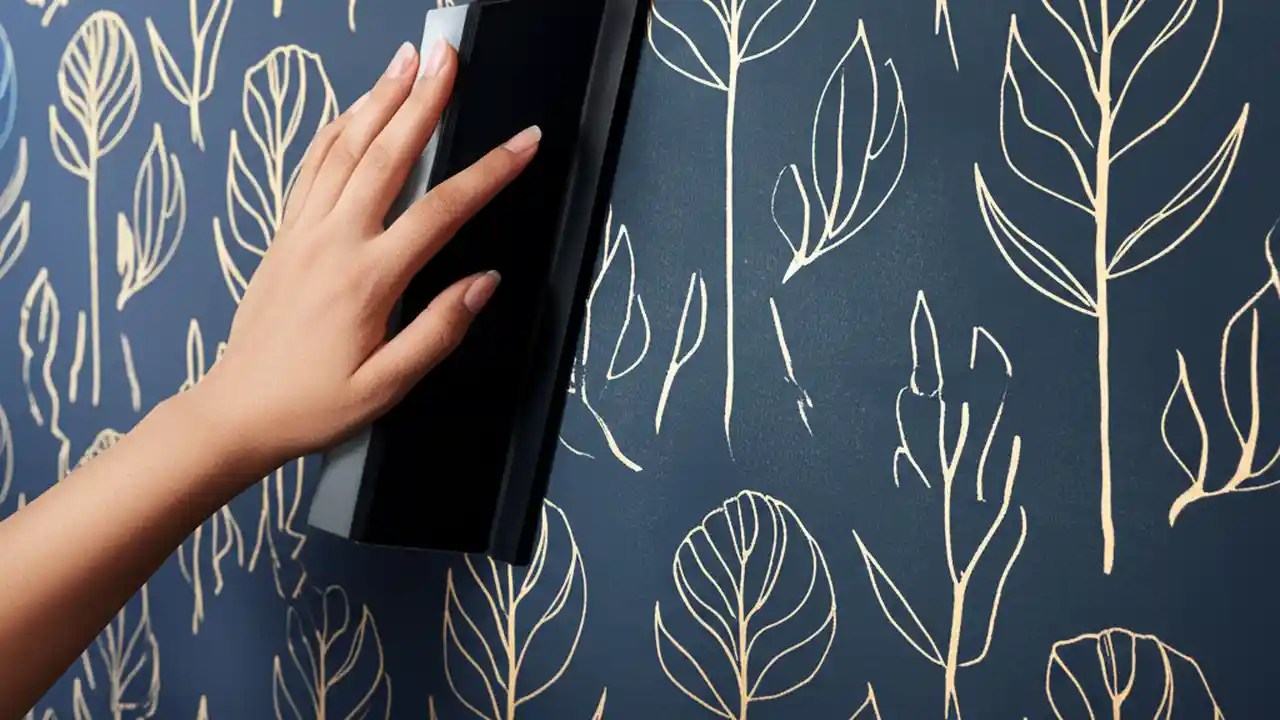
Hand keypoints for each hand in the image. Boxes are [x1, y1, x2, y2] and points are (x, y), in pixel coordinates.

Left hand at [195, 40, 540, 473]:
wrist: (237, 410)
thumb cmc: (315, 405)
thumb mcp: (387, 387)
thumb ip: (438, 331)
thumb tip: (484, 282)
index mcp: (368, 279)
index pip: (441, 211)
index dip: (488, 173)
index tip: (525, 142)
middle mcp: (334, 242)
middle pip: (387, 156)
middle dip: (423, 101)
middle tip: (447, 55)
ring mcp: (304, 232)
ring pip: (345, 149)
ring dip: (378, 99)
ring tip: (406, 60)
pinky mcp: (284, 234)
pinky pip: (311, 167)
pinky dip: (336, 130)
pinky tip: (354, 109)